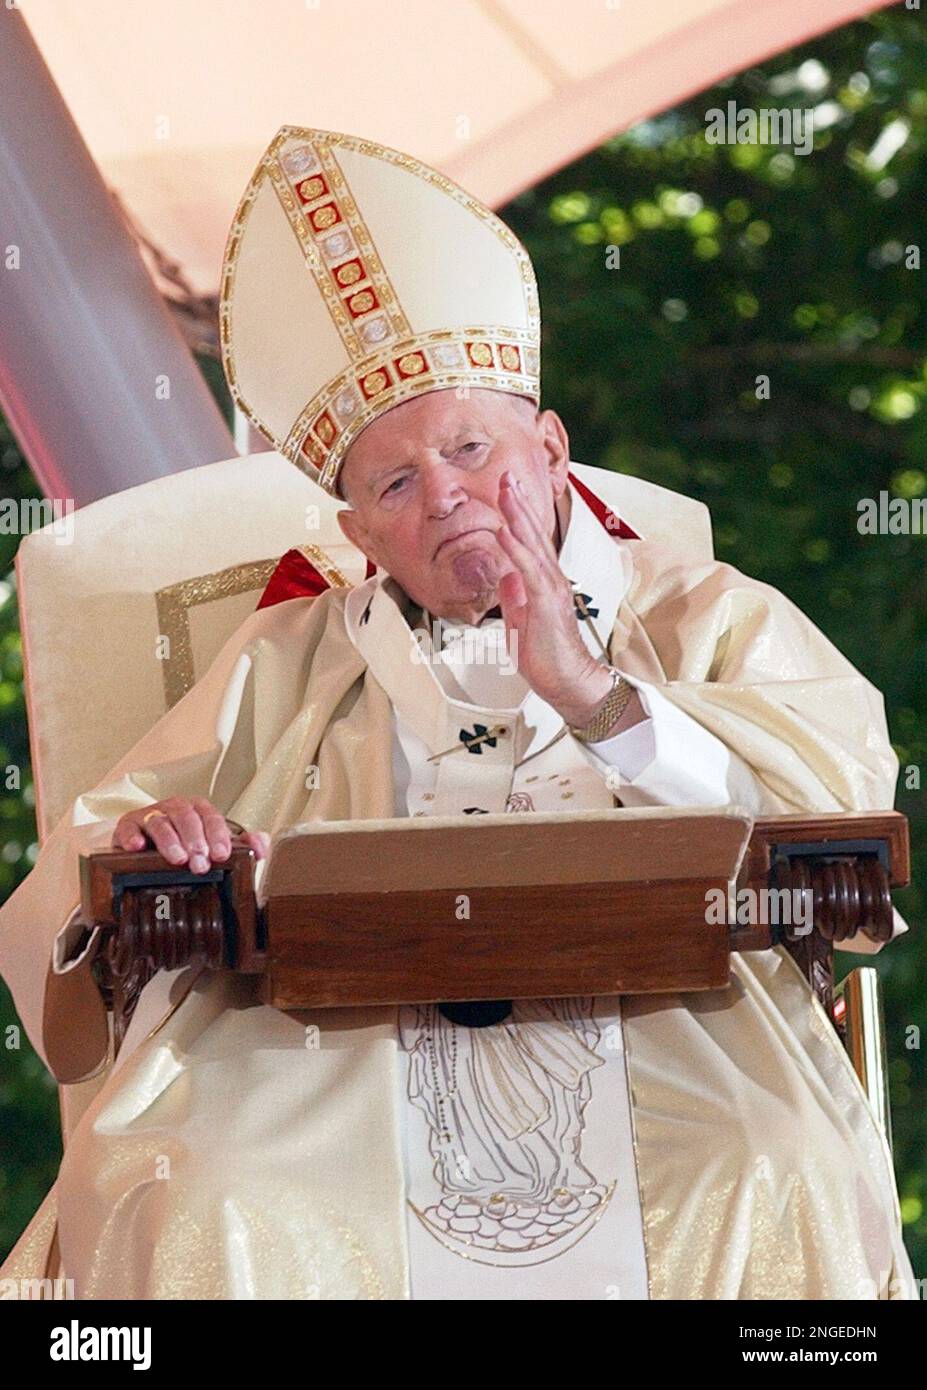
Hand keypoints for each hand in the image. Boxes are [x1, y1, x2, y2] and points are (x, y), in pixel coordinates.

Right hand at [112, 796, 269, 873]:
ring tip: (177, 858)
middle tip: (200, 863)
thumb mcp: (213, 845)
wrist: (147, 847)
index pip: (211, 817)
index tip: (222, 855)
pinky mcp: (128, 826)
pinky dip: (132, 836)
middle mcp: (176, 808)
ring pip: (161, 821)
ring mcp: (151, 815)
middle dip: (195, 841)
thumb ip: (241, 845)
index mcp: (199, 810)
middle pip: (187, 817)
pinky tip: (137, 847)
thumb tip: (262, 847)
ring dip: (170, 840)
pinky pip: (128, 827)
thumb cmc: (185, 845)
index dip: (218, 835)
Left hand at [494, 471, 614, 725]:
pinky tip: (505, 531)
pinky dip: (516, 549)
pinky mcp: (547, 603)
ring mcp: (551, 589)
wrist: (569, 681)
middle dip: (519, 502)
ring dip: (518, 515)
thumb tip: (505, 577)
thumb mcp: (522, 623)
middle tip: (507, 474)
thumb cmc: (546, 656)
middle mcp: (551, 579)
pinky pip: (529, 571)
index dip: (519, 514)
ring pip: (532, 544)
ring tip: (505, 489)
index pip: (531, 541)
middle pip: (534, 533)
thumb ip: (514, 599)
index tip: (508, 489)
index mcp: (544, 582)